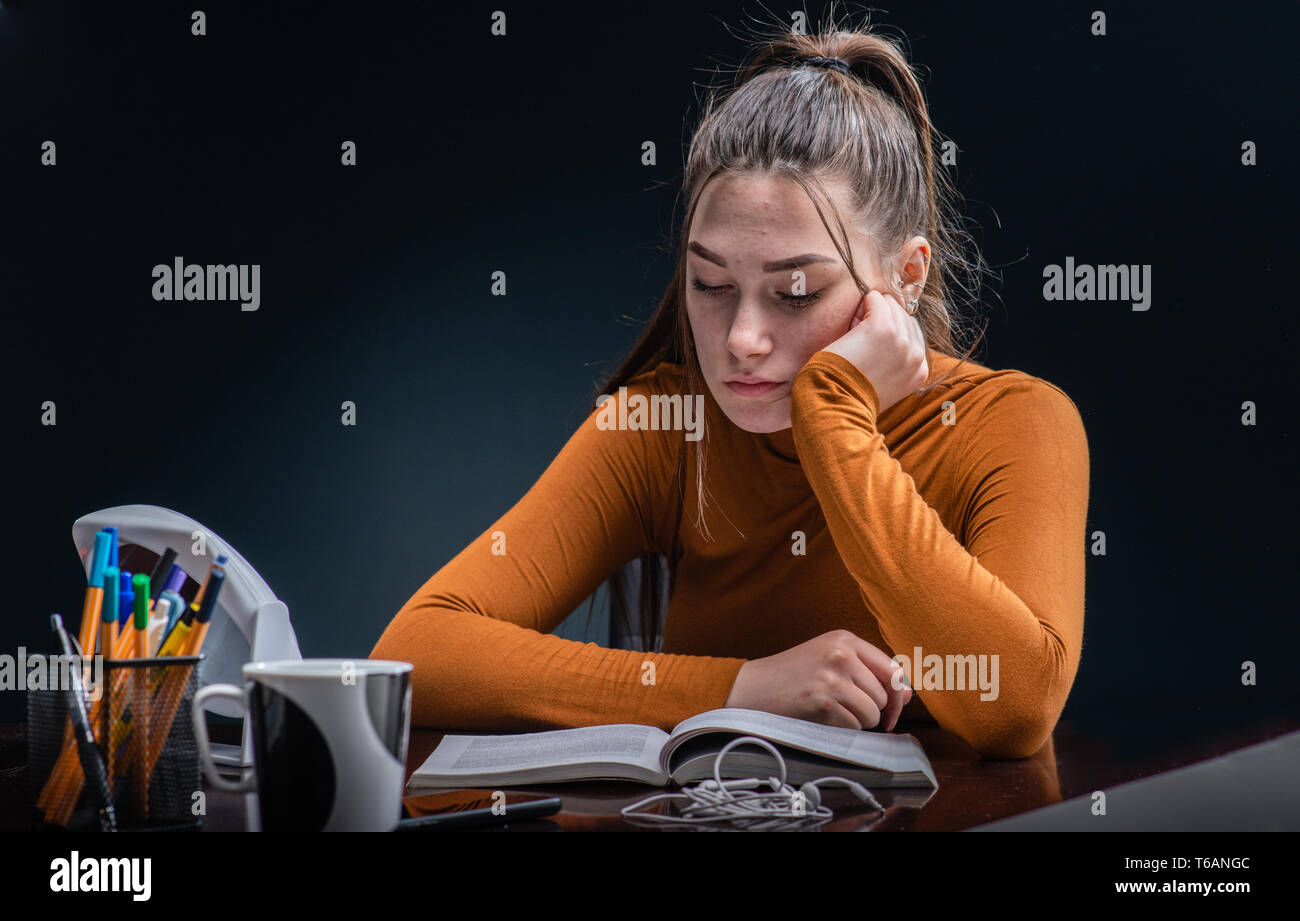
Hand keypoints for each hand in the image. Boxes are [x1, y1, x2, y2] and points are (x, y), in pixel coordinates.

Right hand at [723, 629, 912, 731]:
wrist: (752, 686)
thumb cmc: (793, 674)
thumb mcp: (829, 657)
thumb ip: (867, 670)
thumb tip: (908, 694)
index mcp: (844, 639)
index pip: (893, 669)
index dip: (899, 694)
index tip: (894, 708)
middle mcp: (841, 654)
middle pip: (884, 696)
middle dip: (870, 709)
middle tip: (845, 706)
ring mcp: (831, 678)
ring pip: (872, 714)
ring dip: (857, 720)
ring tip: (832, 709)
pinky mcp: (822, 702)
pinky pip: (854, 726)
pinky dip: (842, 728)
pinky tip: (822, 717)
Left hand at [817, 289, 928, 414]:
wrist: (834, 406)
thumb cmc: (849, 393)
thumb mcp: (884, 381)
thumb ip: (897, 359)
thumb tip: (895, 326)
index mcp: (920, 370)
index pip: (912, 332)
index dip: (888, 337)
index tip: (870, 356)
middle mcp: (916, 356)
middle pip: (903, 315)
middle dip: (879, 322)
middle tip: (859, 348)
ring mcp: (902, 342)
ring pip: (890, 304)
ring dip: (868, 316)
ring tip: (855, 341)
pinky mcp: (884, 328)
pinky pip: (875, 299)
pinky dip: (861, 307)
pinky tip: (851, 329)